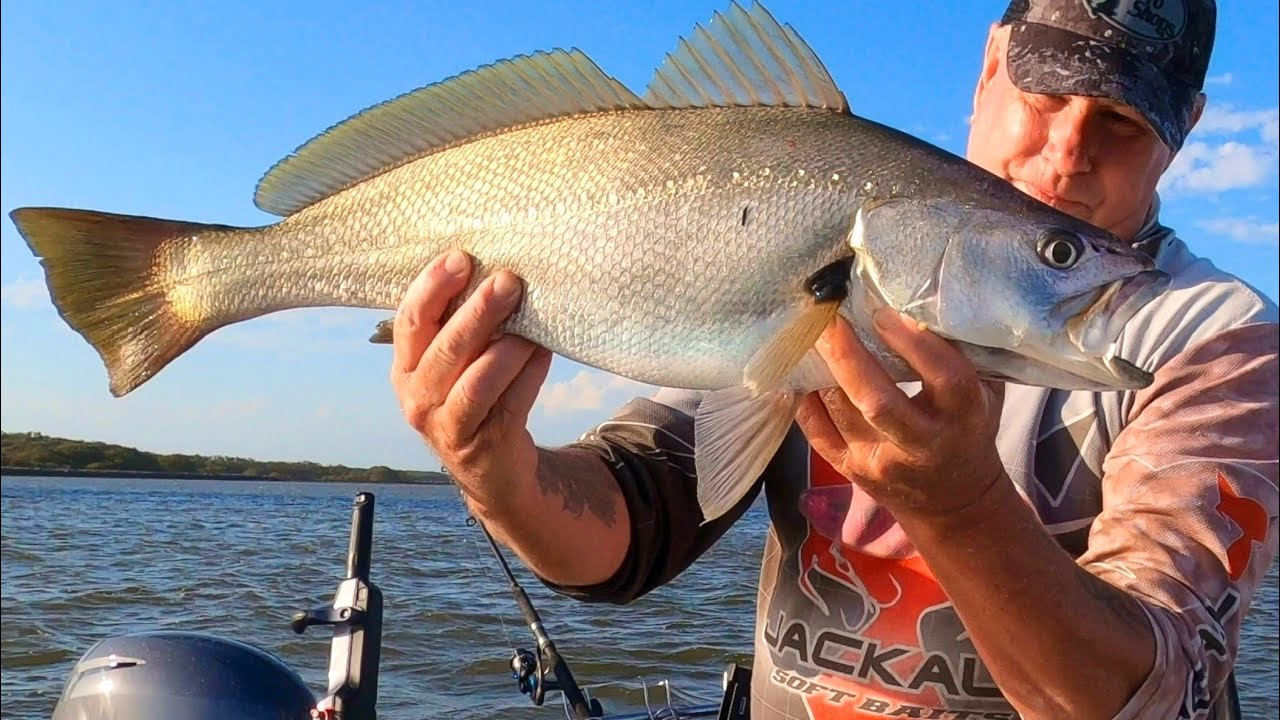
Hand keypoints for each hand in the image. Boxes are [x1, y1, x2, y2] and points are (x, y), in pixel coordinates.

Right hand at [389, 251, 552, 510]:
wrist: (492, 469)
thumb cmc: (475, 397)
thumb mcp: (455, 365)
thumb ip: (459, 326)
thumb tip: (493, 270)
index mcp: (405, 370)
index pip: (410, 322)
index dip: (432, 288)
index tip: (460, 258)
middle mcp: (417, 399)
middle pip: (445, 348)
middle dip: (478, 311)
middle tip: (508, 280)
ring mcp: (448, 427)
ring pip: (477, 380)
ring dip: (507, 347)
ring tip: (532, 323)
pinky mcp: (484, 445)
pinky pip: (509, 403)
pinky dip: (529, 374)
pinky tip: (543, 352)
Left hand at [795, 308, 1006, 521]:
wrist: (954, 501)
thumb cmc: (968, 430)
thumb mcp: (985, 395)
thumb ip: (964, 355)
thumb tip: (925, 300)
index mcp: (964, 418)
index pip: (945, 377)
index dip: (913, 343)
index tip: (882, 313)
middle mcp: (922, 444)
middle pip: (878, 401)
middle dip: (848, 355)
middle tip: (828, 318)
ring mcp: (882, 462)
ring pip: (841, 411)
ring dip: (821, 369)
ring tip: (809, 332)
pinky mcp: (852, 471)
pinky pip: (817, 431)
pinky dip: (804, 398)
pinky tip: (799, 370)